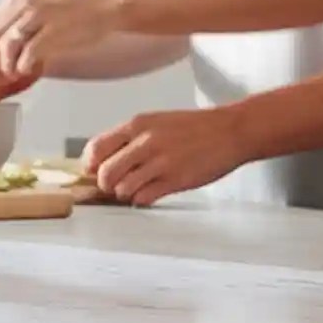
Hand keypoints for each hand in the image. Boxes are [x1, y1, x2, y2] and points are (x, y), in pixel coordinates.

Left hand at [0, 0, 124, 97]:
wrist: (107, 5)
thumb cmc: (72, 16)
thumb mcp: (33, 18)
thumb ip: (11, 34)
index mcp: (12, 3)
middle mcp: (20, 6)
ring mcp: (36, 16)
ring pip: (2, 48)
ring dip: (3, 70)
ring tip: (12, 78)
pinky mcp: (53, 28)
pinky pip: (27, 53)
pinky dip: (23, 68)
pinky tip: (29, 71)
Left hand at [83, 108, 249, 205]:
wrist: (232, 130)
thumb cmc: (193, 128)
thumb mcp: (156, 123)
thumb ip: (129, 139)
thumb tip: (99, 161)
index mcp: (138, 125)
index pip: (96, 148)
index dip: (90, 165)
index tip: (94, 171)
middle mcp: (145, 142)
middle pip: (104, 173)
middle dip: (106, 184)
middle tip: (117, 185)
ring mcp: (160, 161)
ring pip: (122, 188)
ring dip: (126, 193)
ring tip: (139, 187)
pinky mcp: (175, 179)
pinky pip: (143, 198)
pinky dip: (142, 199)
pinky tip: (152, 192)